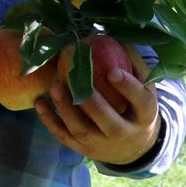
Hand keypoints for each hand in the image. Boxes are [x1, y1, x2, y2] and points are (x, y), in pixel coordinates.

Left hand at [36, 64, 160, 166]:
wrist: (134, 146)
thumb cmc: (136, 106)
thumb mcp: (144, 86)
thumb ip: (132, 63)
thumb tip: (111, 36)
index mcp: (145, 114)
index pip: (140, 100)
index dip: (127, 86)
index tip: (111, 71)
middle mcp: (126, 133)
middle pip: (110, 122)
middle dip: (92, 104)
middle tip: (74, 81)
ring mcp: (104, 144)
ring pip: (83, 131)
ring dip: (66, 111)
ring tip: (54, 88)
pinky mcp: (84, 150)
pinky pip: (65, 137)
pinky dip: (50, 121)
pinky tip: (39, 103)